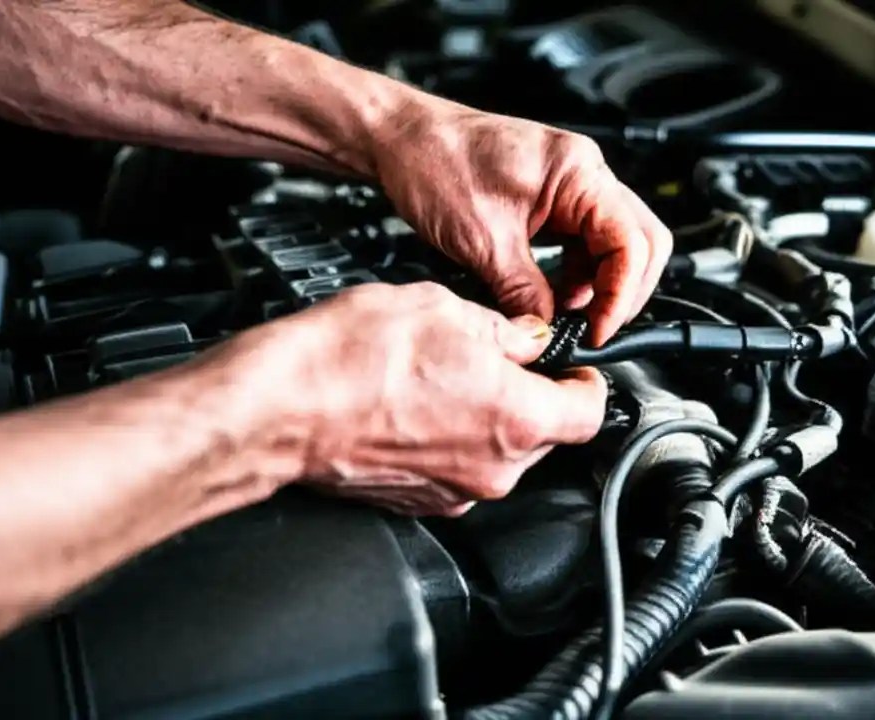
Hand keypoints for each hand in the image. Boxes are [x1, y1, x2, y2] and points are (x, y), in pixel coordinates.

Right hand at [217, 282, 606, 515]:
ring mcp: (454, 492)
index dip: (588, 383)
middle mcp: (493, 469)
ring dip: (488, 420)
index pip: (591, 412)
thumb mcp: (446, 309)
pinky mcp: (417, 502)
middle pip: (546, 437)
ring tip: (446, 378)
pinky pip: (456, 471)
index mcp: (517, 419)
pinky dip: (450, 442)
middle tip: (503, 362)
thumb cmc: (352, 359)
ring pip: (499, 455)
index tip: (575, 369)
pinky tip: (417, 405)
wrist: (283, 407)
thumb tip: (525, 339)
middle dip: (534, 399)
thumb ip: (504, 331)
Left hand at [370, 98, 672, 345]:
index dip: (621, 295)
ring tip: (565, 316)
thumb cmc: (434, 162)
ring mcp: (570, 187)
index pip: (632, 242)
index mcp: (577, 172)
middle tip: (594, 329)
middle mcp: (583, 174)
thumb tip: (545, 330)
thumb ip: (523, 291)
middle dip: (623, 292)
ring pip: (615, 246)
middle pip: (640, 242)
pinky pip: (583, 245)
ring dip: (598, 287)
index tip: (597, 330)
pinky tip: (551, 297)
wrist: (399, 140)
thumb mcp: (482, 241)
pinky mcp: (552, 202)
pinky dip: (575, 277)